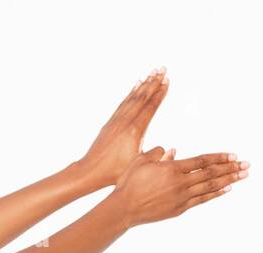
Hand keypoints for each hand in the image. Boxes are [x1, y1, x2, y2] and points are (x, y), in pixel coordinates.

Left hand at [74, 68, 169, 189]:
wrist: (90, 171)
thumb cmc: (115, 173)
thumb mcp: (138, 166)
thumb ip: (155, 156)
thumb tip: (171, 148)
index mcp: (134, 131)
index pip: (150, 108)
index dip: (159, 93)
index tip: (167, 81)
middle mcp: (125, 122)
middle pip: (142, 97)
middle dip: (154, 82)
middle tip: (163, 68)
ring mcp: (116, 120)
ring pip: (132, 97)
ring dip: (144, 84)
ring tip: (152, 72)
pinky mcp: (110, 122)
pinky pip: (123, 103)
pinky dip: (131, 92)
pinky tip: (135, 85)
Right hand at [110, 147, 248, 227]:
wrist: (124, 209)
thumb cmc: (129, 182)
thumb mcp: (142, 161)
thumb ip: (159, 153)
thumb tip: (174, 151)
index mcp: (173, 168)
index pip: (203, 161)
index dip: (220, 158)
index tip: (234, 155)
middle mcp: (181, 183)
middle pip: (212, 174)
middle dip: (231, 169)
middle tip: (247, 165)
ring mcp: (182, 197)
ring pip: (210, 187)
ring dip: (229, 180)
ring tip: (243, 175)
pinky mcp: (180, 209)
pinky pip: (202, 200)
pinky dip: (216, 194)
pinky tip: (227, 189)